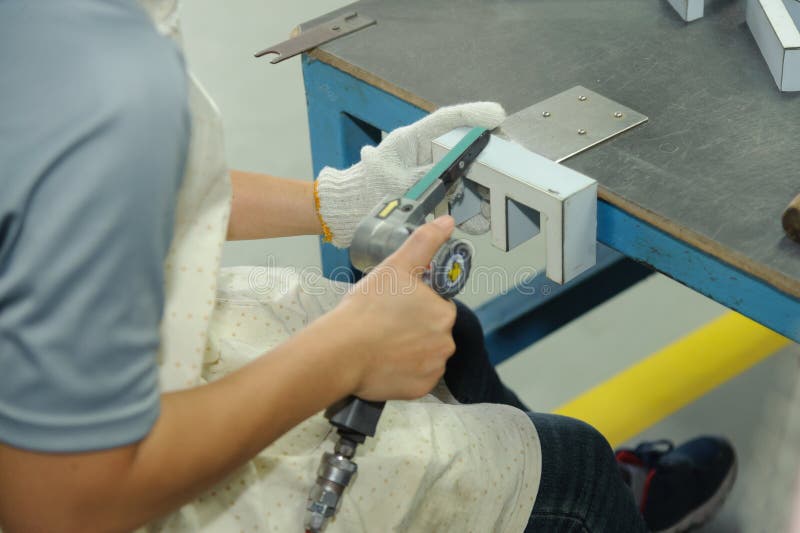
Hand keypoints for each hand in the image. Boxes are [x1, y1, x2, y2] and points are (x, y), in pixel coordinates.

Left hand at [315, 102, 505, 247]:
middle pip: (462, 144)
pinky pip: (454, 190)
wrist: (349, 210)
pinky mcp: (430, 187)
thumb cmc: (365, 191)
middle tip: (508, 156)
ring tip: (498, 187)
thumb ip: (426, 175)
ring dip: (481, 180)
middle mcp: (422, 150)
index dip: (473, 115)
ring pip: (462, 169)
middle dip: (486, 151)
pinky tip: (481, 210)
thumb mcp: (398, 182)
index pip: (447, 120)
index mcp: (412, 139)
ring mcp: (427, 168)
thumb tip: (453, 170)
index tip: (496, 115)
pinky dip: (469, 200)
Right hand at [332, 216, 457, 400]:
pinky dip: (403, 372)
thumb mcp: (396, 266)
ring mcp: (433, 369)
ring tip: (381, 344)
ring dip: (409, 351)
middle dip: (412, 329)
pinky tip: (384, 363)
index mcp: (443, 312)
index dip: (414, 305)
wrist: (341, 352)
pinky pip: (416, 378)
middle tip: (384, 325)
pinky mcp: (420, 389)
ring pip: (425, 355)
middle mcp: (446, 343)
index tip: (393, 307)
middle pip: (431, 332)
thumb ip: (424, 242)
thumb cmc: (366, 309)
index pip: (436, 307)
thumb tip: (448, 222)